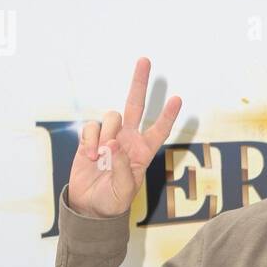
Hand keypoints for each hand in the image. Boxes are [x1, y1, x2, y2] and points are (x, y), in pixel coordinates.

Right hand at [68, 57, 181, 217]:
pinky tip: (88, 156)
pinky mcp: (90, 138)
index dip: (168, 115)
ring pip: (111, 117)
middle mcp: (129, 139)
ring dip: (106, 133)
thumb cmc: (112, 201)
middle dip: (140, 83)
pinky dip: (89, 140)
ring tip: (100, 156)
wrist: (90, 206)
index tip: (177, 98)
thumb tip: (113, 144)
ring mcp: (109, 136)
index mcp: (144, 152)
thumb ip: (122, 169)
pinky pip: (91, 128)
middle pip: (136, 105)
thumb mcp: (123, 191)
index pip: (160, 130)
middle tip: (145, 60)